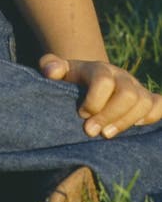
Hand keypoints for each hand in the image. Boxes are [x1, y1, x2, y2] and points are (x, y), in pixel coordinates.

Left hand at [39, 53, 161, 137]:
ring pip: (144, 103)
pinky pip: (159, 105)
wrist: (89, 77)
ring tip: (106, 135)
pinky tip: (136, 127)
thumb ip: (50, 66)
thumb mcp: (57, 70)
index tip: (81, 114)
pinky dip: (152, 117)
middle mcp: (121, 77)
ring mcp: (135, 88)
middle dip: (110, 115)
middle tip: (91, 131)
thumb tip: (51, 71)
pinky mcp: (146, 99)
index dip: (94, 101)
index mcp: (99, 69)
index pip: (104, 81)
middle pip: (128, 94)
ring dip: (126, 123)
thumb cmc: (70, 79)